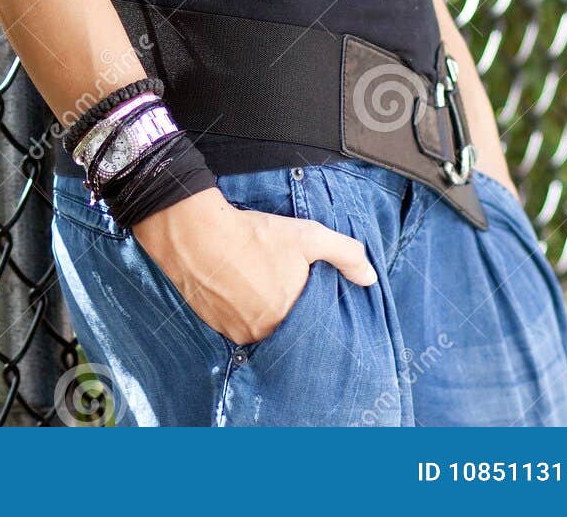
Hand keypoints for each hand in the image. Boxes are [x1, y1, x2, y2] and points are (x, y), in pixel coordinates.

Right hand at [131, 186, 377, 346]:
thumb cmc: (254, 235)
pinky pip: (235, 323)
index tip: (305, 288)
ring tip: (258, 280)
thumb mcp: (308, 236)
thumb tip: (371, 278)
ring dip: (261, 309)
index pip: (309, 323)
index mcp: (288, 318)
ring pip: (258, 325)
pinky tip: (238, 285)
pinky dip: (240, 309)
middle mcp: (262, 333)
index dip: (309, 305)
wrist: (195, 233)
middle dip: (285, 306)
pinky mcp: (213, 324)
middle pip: (283, 325)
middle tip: (279, 280)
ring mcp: (234, 331)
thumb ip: (345, 254)